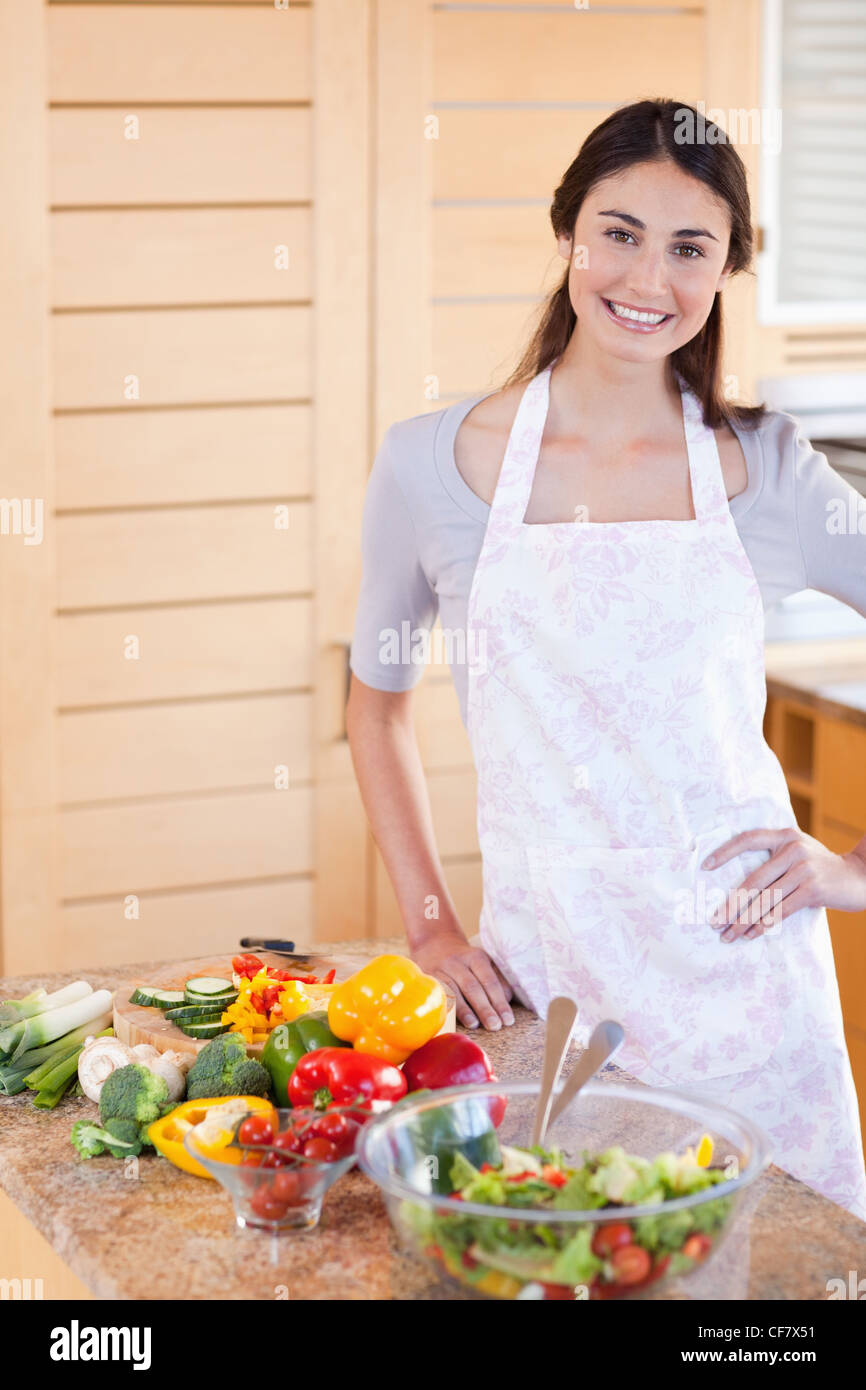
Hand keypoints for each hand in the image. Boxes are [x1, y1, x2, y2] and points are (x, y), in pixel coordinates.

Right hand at [411, 928, 514, 1029]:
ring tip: (475, 1025)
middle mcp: (457, 962)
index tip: (508, 1020)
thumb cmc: (465, 961)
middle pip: (472, 987)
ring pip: (453, 990)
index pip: (490, 981)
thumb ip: (497, 979)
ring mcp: (440, 970)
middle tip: (495, 1026)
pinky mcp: (427, 978)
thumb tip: (506, 999)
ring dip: (464, 1009)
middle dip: (484, 1008)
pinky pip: (437, 993)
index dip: (499, 1001)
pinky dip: (446, 1006)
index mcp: (476, 957)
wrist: (433, 944)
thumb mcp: (483, 963)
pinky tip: (452, 1019)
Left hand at [702, 827, 865, 942]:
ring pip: (765, 900)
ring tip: (728, 934)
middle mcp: (792, 849)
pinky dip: (764, 925)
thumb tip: (739, 885)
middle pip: (753, 880)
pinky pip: (782, 911)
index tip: (705, 866)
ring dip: (744, 921)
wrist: (860, 876)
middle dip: (731, 904)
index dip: (725, 851)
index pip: (748, 839)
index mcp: (784, 836)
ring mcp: (804, 869)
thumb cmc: (820, 867)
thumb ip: (775, 858)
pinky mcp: (814, 890)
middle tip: (714, 921)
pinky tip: (752, 935)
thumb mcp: (799, 852)